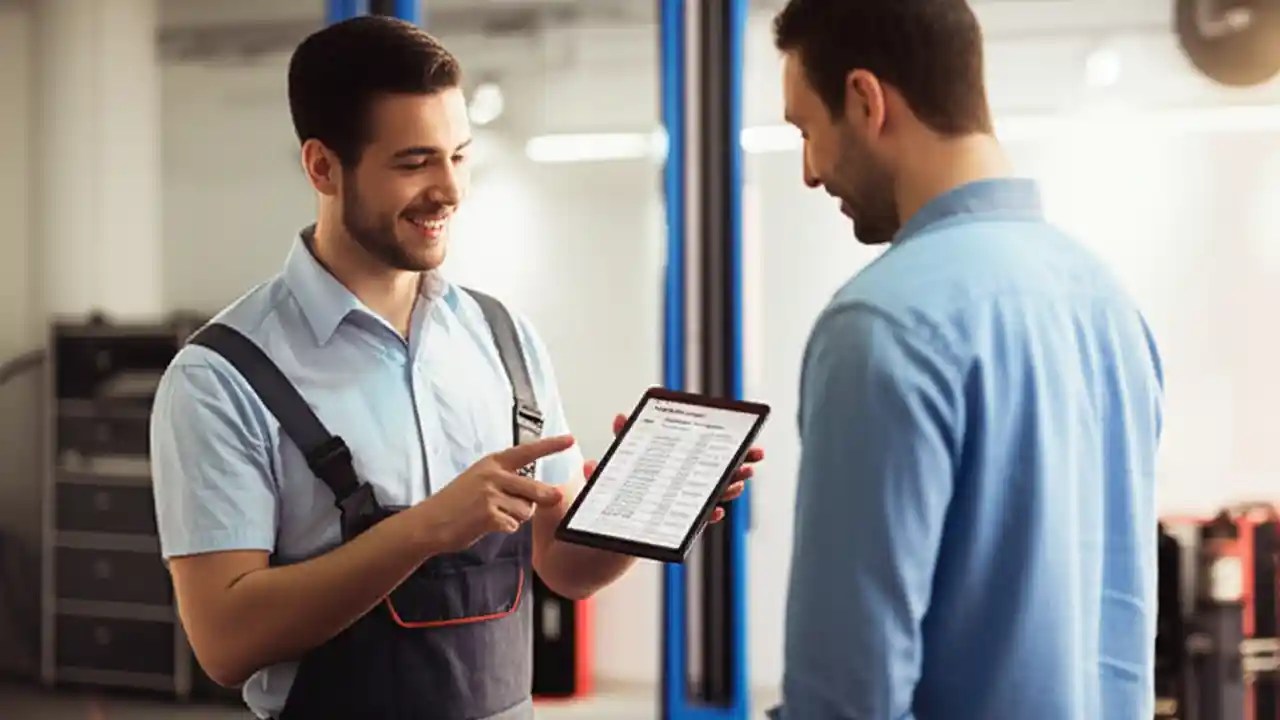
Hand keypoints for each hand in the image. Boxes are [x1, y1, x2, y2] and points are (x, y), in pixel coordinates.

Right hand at [420, 435, 574, 552]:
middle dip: (544, 498)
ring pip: (525, 510)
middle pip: (535, 488)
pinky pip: (512, 525)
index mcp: (493, 463)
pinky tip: (486, 525)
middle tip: (552, 500)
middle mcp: (493, 474)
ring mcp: (490, 494)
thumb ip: (511, 483)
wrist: (430, 521)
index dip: (551, 445)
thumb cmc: (457, 503)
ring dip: (516, 517)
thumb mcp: (481, 481)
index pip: (528, 451)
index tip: (571, 439)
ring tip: (494, 515)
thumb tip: (548, 495)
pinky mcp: (487, 514)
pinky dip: (504, 528)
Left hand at [584, 414, 764, 524]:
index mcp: (687, 461)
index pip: (717, 452)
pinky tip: (716, 511)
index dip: (738, 450)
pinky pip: (701, 519)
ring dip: (729, 490)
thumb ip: (625, 436)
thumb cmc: (628, 480)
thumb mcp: (626, 455)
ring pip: (716, 495)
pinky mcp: (683, 520)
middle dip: (740, 469)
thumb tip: (620, 417)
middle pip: (723, 473)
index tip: (752, 447)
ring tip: (737, 485)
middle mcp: (693, 481)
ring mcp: (690, 501)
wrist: (616, 513)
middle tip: (750, 465)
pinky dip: (710, 515)